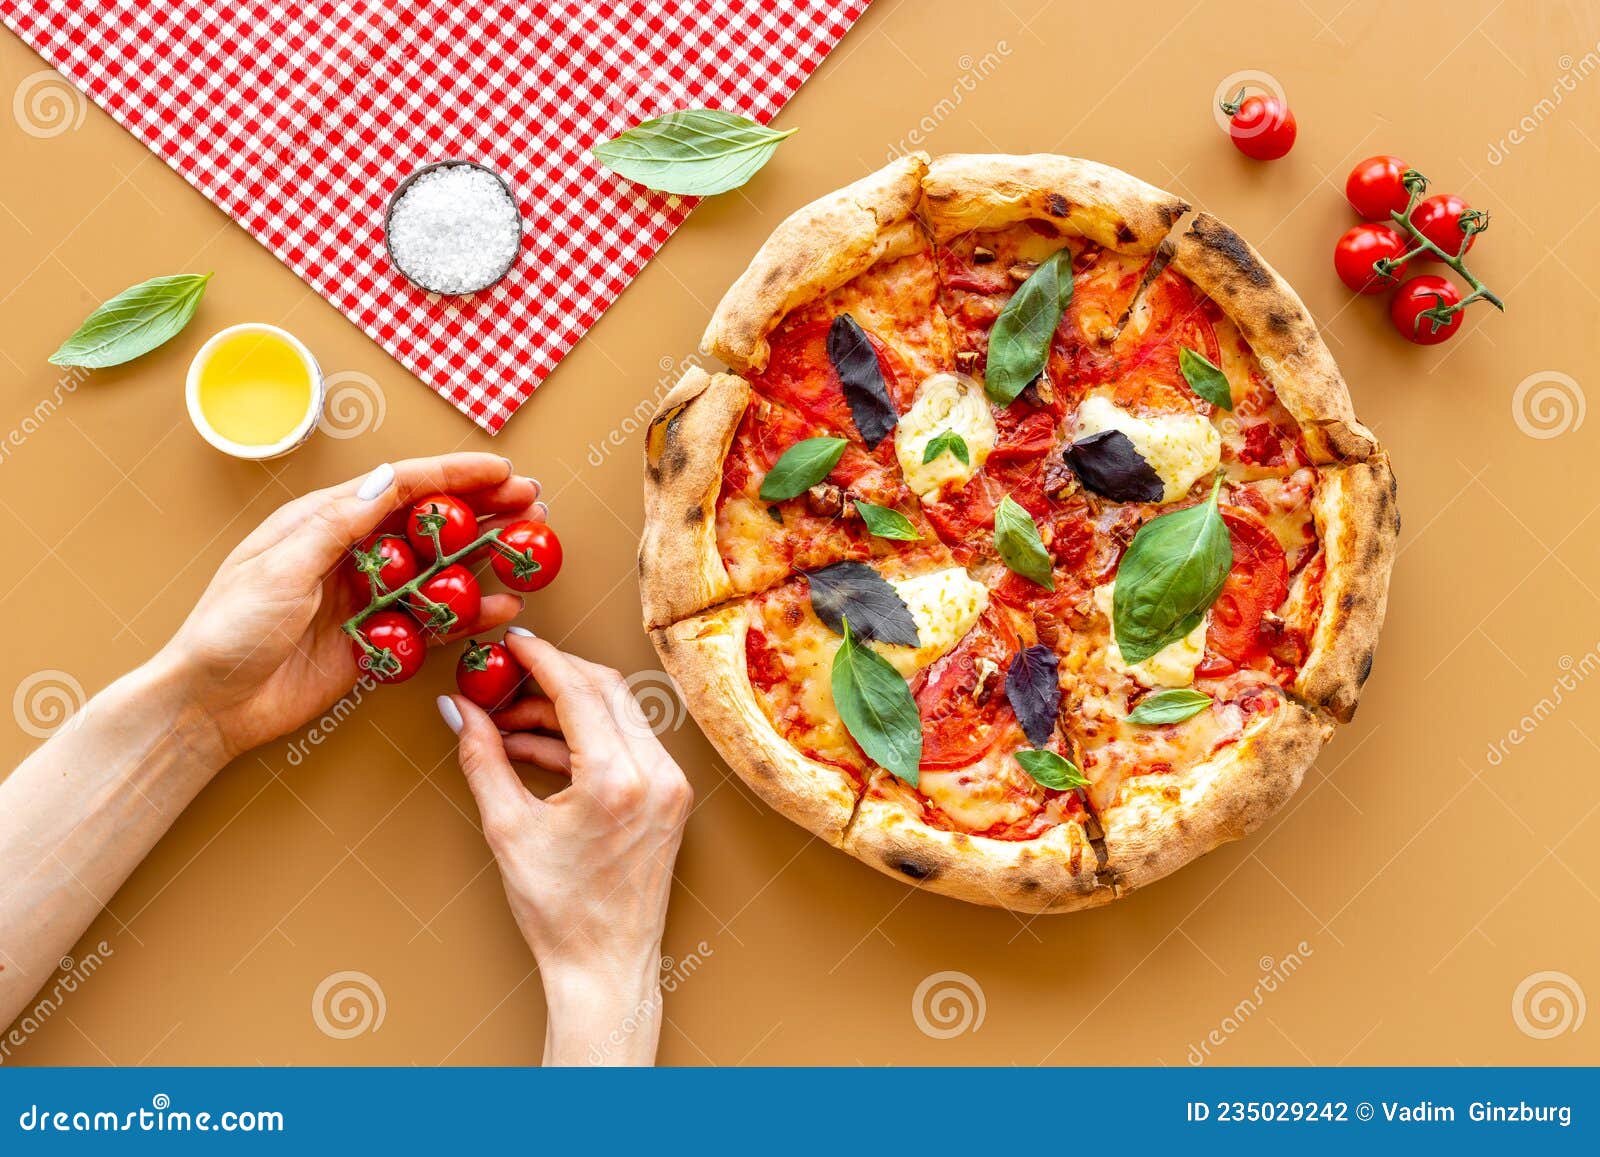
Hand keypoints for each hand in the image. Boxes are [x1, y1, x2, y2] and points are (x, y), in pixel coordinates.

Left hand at [164, 454, 539, 758]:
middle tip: (533, 502)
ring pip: (441, 569)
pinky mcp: (378, 641)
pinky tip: (504, 607)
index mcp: (323, 522)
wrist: (208, 704)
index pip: (400, 487)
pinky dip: (470, 615)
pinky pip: (434, 622)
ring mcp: (368, 598)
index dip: (455, 474)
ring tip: (531, 545)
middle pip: (431, 522)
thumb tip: (386, 480)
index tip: (501, 469)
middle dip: (484, 508)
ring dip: (486, 556)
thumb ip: (336, 525)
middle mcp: (352, 554)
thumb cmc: (229, 628)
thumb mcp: (280, 567)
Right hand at [438, 631, 692, 1065]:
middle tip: (504, 677)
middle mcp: (656, 774)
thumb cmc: (560, 911)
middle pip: (606, 689)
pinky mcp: (671, 796)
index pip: (579, 689)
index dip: (540, 657)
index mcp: (618, 779)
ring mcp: (671, 784)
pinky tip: (539, 748)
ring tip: (509, 723)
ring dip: (566, 707)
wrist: (605, 965)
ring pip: (620, 712)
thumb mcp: (508, 828)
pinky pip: (628, 742)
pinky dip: (585, 736)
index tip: (510, 641)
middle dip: (552, 675)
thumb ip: (483, 758)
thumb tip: (459, 710)